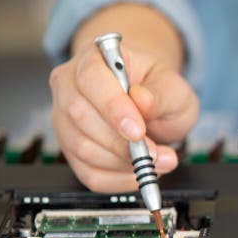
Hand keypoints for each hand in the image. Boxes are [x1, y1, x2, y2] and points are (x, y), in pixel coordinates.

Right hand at [49, 8, 198, 192]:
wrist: (150, 104)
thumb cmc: (157, 89)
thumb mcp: (173, 86)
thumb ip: (161, 93)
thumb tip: (142, 101)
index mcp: (94, 58)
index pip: (91, 79)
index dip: (113, 107)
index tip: (138, 131)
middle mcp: (70, 86)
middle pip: (80, 116)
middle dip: (121, 143)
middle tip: (155, 153)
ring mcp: (64, 119)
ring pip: (82, 148)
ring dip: (124, 163)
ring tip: (158, 161)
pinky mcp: (70, 149)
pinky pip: (87, 173)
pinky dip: (118, 179)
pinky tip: (139, 173)